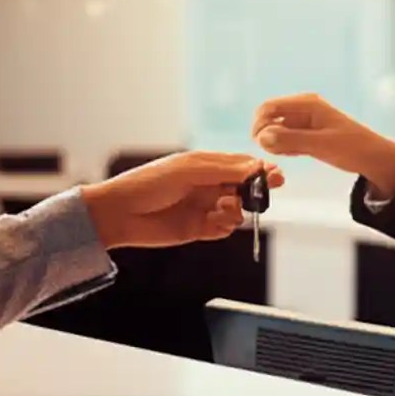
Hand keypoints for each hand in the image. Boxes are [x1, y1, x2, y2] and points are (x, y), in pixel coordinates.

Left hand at [78, 151, 283, 248]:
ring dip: (236, 210)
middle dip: (256, 191)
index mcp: (206, 166)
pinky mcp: (200, 229)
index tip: (274, 175)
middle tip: (265, 192)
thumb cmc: (148, 183)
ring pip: (238, 210)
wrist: (119, 214)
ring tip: (222, 208)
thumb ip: (224, 169)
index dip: (259, 171)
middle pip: (245, 188)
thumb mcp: (189, 169)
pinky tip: (212, 222)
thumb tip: (256, 166)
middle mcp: (209, 186)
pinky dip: (224, 226)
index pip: (241, 166)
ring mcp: (205, 208)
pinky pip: (225, 229)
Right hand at [252, 93, 394, 198]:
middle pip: (269, 118)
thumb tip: (262, 137)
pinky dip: (285, 148)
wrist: (374, 158)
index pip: (268, 107)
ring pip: (275, 131)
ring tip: (294, 153)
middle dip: (266, 135)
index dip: (259, 124)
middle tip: (276, 153)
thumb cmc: (353, 147)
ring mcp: (304, 122)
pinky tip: (296, 154)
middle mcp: (302, 109)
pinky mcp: (306, 135)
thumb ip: (291, 140)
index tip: (260, 144)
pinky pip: (285, 140)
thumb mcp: (321, 145)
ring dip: (276, 143)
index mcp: (307, 104)